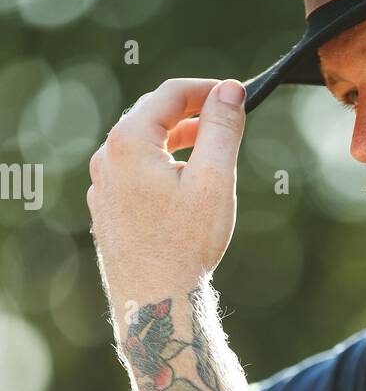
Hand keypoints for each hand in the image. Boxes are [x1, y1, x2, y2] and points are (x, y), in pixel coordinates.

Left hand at [87, 77, 246, 314]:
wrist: (154, 302)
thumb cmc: (186, 243)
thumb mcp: (214, 178)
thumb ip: (221, 128)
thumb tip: (229, 90)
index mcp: (129, 142)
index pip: (170, 94)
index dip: (207, 89)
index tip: (237, 95)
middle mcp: (106, 158)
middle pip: (152, 116)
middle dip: (192, 113)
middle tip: (228, 119)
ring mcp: (102, 186)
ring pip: (142, 146)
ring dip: (178, 140)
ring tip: (211, 152)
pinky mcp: (106, 209)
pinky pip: (134, 172)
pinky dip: (162, 166)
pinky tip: (186, 187)